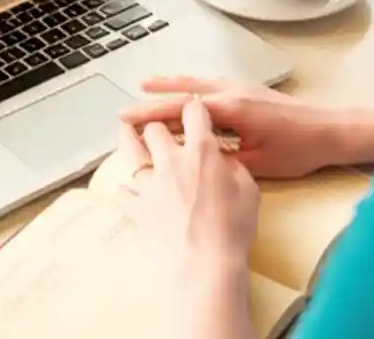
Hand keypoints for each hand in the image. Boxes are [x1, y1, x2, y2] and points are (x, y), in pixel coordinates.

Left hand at [117, 100, 257, 338]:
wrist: (206, 266)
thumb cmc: (233, 229)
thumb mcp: (250, 192)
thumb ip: (235, 168)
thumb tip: (225, 160)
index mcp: (201, 152)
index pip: (193, 113)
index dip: (194, 108)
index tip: (194, 111)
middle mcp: (171, 161)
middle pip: (155, 127)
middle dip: (160, 125)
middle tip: (162, 129)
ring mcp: (150, 184)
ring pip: (130, 150)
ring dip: (129, 138)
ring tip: (126, 130)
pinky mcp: (136, 207)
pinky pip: (124, 191)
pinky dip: (127, 189)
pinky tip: (128, 189)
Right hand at [122, 76, 343, 179]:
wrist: (329, 130)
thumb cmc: (298, 149)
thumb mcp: (256, 162)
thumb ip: (220, 156)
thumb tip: (192, 156)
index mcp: (231, 108)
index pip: (181, 110)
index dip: (151, 115)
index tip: (128, 119)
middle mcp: (232, 91)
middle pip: (182, 92)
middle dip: (153, 99)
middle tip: (126, 107)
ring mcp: (241, 88)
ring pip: (196, 82)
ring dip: (171, 85)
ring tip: (147, 86)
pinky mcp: (248, 91)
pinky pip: (210, 84)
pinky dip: (191, 85)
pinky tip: (185, 91)